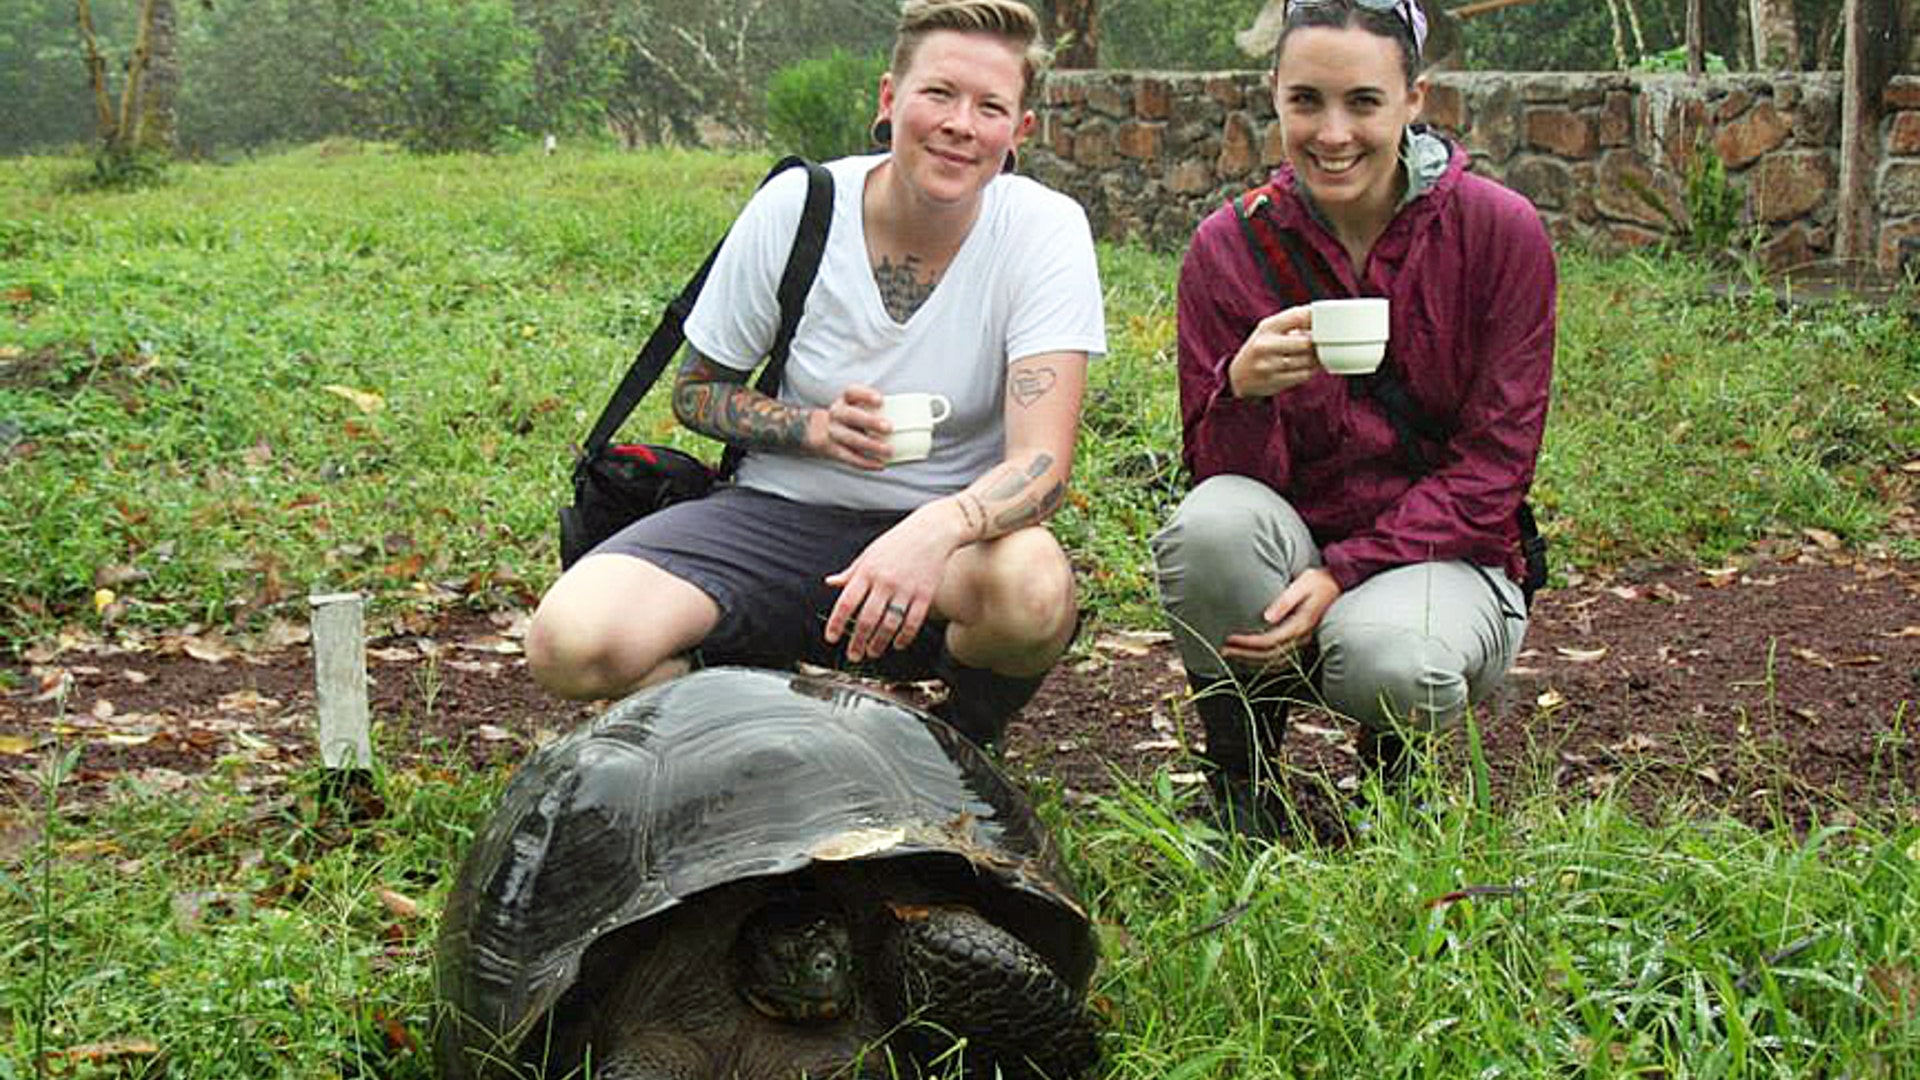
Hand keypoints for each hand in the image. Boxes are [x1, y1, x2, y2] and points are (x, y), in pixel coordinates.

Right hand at [807, 383, 891, 468]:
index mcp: (843, 401)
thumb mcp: (853, 407)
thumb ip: (871, 410)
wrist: (815, 430)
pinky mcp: (831, 449)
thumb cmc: (847, 418)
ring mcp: (832, 432)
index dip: (865, 395)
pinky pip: (849, 457)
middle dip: (870, 422)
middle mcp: (836, 414)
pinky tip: (880, 464)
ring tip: (889, 451)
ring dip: (872, 445)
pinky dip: (866, 462)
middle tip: (889, 428)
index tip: (881, 400)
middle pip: (850, 415)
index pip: (851, 392)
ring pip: (851, 439)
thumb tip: (905, 419)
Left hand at [823, 508, 963, 661]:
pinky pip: (913, 622)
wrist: (933, 530)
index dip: (837, 623)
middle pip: (867, 619)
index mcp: (867, 571)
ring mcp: (906, 589)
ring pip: (889, 625)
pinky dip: (904, 637)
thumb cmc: (898, 541)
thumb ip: (851, 572)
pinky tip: (897, 644)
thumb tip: (830, 582)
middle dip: (857, 642)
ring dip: (879, 643)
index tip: (831, 638)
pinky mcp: (925, 594)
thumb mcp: (869, 553)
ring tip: (872, 652)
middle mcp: (885, 581)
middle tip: (853, 655)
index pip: (846, 602)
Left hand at [1221, 568, 1340, 667]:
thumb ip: (1285, 601)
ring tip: (1233, 657)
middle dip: (1245, 655)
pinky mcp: (1302, 641)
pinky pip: (1283, 660)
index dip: (1248, 643)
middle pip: (1270, 655)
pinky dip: (1265, 664)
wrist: (1339, 584)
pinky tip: (1251, 660)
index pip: (1269, 641)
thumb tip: (1267, 617)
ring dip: (1253, 662)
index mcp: (1301, 624)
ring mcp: (1304, 642)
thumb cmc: (1318, 581)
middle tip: (1224, 650)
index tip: (1230, 638)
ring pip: (1276, 662)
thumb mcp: (1302, 584)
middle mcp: (1302, 637)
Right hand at [1226, 305, 1318, 398]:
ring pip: (1307, 361)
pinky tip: (1307, 367)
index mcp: (1267, 327)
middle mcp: (1265, 345)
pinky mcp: (1274, 382)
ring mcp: (1268, 365)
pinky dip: (1310, 371)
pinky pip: (1303, 375)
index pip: (1298, 316)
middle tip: (1322, 343)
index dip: (1316, 318)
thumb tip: (1324, 318)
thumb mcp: (1270, 329)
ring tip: (1314, 355)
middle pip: (1306, 342)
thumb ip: (1293, 322)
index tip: (1326, 321)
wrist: (1239, 376)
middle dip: (1317, 343)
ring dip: (1316, 358)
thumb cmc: (1261, 348)